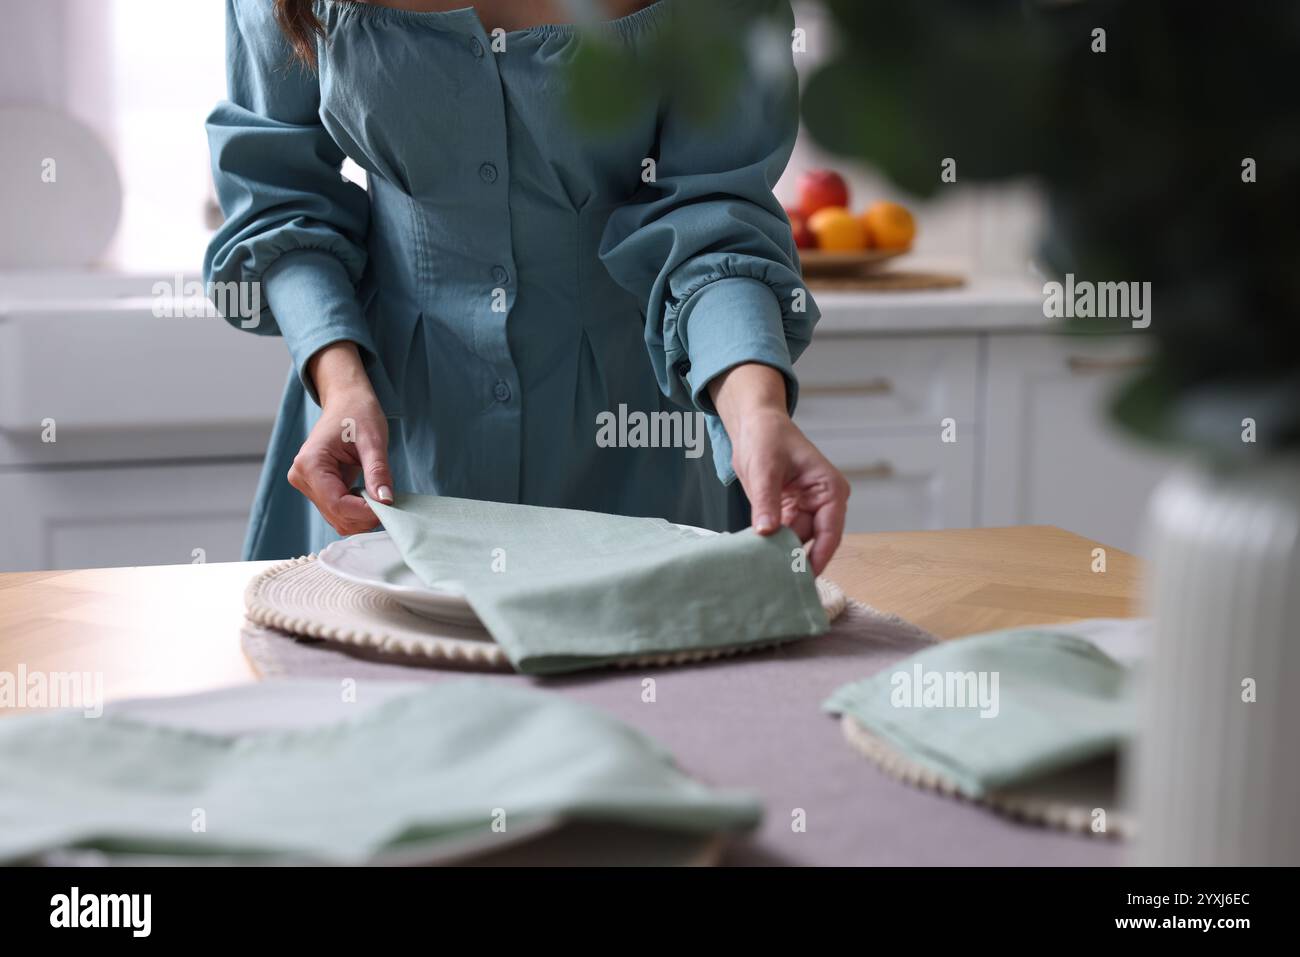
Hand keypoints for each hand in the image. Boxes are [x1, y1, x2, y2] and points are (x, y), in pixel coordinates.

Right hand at [287, 342, 393, 535]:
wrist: (346, 402)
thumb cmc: (358, 413)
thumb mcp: (373, 440)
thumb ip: (378, 471)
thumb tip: (386, 501)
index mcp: (310, 463)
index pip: (338, 504)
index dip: (365, 512)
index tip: (390, 508)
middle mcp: (301, 477)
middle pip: (336, 515)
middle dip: (366, 516)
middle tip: (391, 503)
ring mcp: (307, 484)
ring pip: (337, 518)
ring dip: (362, 516)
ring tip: (382, 498)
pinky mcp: (316, 488)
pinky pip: (338, 510)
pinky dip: (357, 511)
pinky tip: (372, 497)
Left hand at [709, 364, 848, 574]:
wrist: (753, 425)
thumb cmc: (767, 436)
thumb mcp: (765, 469)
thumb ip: (767, 502)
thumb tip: (767, 532)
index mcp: (829, 490)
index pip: (830, 532)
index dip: (818, 557)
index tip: (804, 577)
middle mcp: (822, 503)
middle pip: (812, 541)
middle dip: (794, 559)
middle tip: (775, 582)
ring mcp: (804, 510)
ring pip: (794, 542)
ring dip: (779, 555)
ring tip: (762, 574)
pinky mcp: (786, 513)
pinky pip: (780, 536)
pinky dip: (769, 545)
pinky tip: (756, 560)